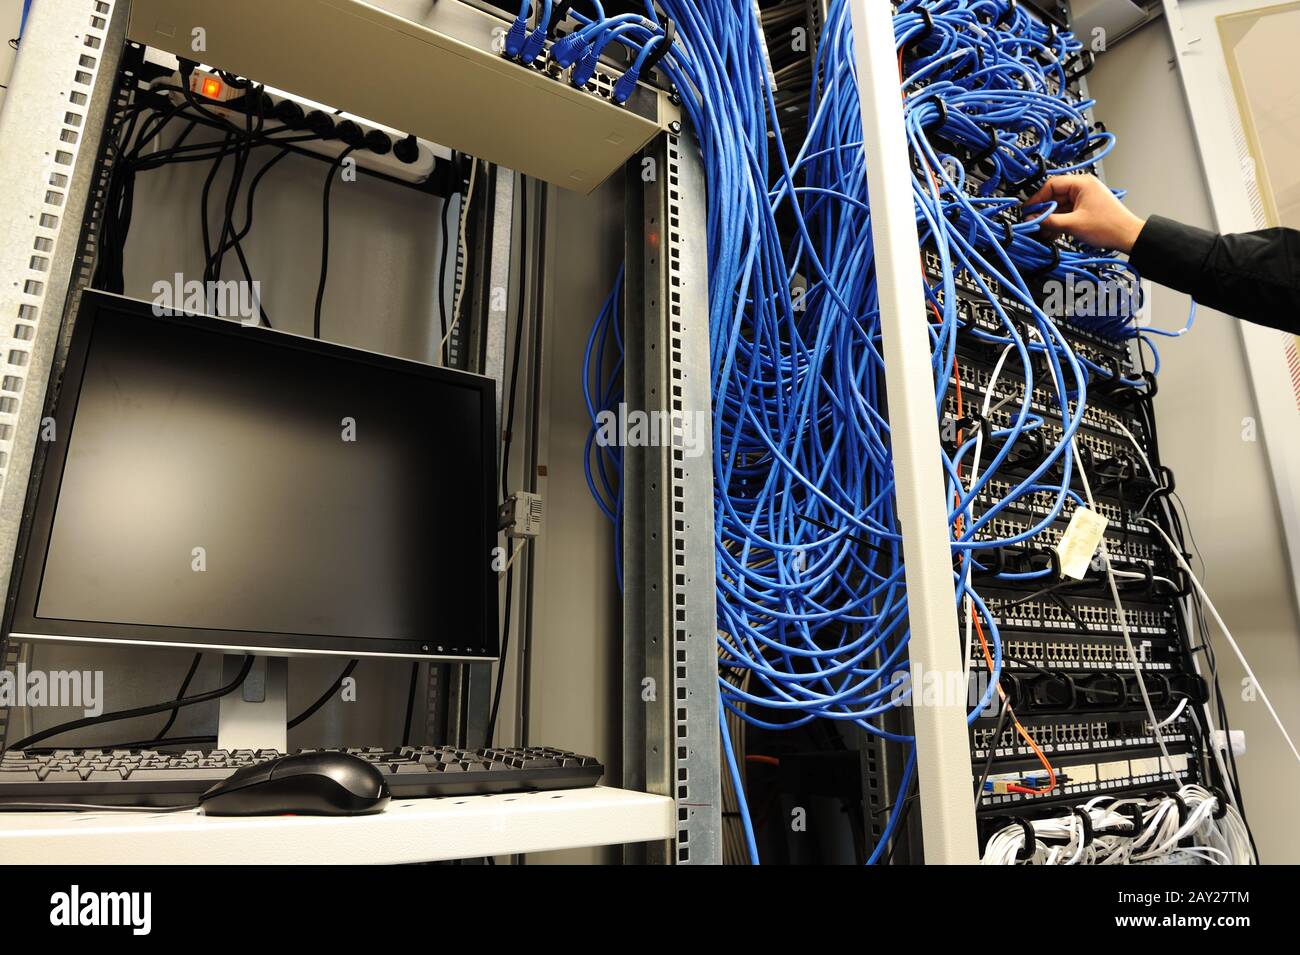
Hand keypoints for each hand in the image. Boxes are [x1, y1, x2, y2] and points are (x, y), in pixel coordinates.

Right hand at [1024, 175, 1145, 252]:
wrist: (1128, 236)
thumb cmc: (1108, 226)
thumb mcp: (1073, 224)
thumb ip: (1050, 221)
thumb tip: (1032, 219)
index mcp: (1082, 183)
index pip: (1051, 185)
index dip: (1037, 199)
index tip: (1028, 211)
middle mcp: (1083, 187)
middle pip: (1054, 196)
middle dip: (1043, 211)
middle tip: (1033, 223)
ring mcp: (1084, 198)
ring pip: (1060, 206)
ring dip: (1050, 219)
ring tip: (1042, 232)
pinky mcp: (1085, 208)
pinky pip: (1067, 212)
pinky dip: (1059, 222)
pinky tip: (1051, 233)